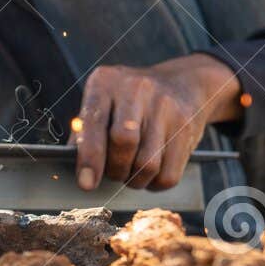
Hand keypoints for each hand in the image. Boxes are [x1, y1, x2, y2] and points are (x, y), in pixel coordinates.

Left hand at [71, 54, 242, 190]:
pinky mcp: (186, 127)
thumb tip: (77, 169)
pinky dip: (154, 183)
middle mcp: (137, 88)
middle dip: (114, 169)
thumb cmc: (128, 102)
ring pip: (147, 164)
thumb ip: (84, 131)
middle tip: (113, 172)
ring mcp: (165, 106)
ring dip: (134, 180)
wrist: (182, 83)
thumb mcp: (102, 102)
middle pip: (124, 142)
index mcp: (106, 82)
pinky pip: (168, 174)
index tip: (86, 183)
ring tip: (131, 172)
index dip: (89, 156)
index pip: (94, 121)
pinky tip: (151, 173)